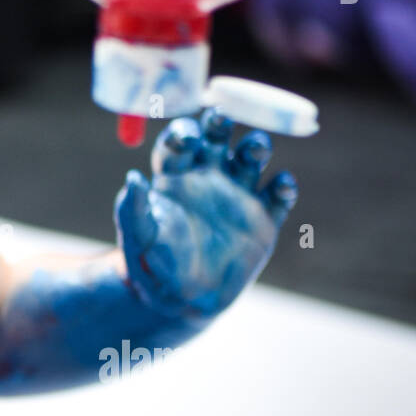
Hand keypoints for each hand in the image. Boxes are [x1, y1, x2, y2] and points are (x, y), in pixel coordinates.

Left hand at [113, 108, 297, 315]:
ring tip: (255, 148)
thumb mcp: (139, 237)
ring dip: (256, 147)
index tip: (186, 138)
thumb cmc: (152, 263)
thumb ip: (133, 209)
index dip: (184, 134)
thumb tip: (131, 179)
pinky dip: (284, 187)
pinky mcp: (264, 218)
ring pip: (251, 158)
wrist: (182, 298)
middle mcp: (208, 176)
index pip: (181, 142)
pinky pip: (278, 196)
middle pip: (218, 138)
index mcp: (175, 174)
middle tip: (224, 117)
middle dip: (222, 124)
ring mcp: (238, 194)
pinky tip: (282, 185)